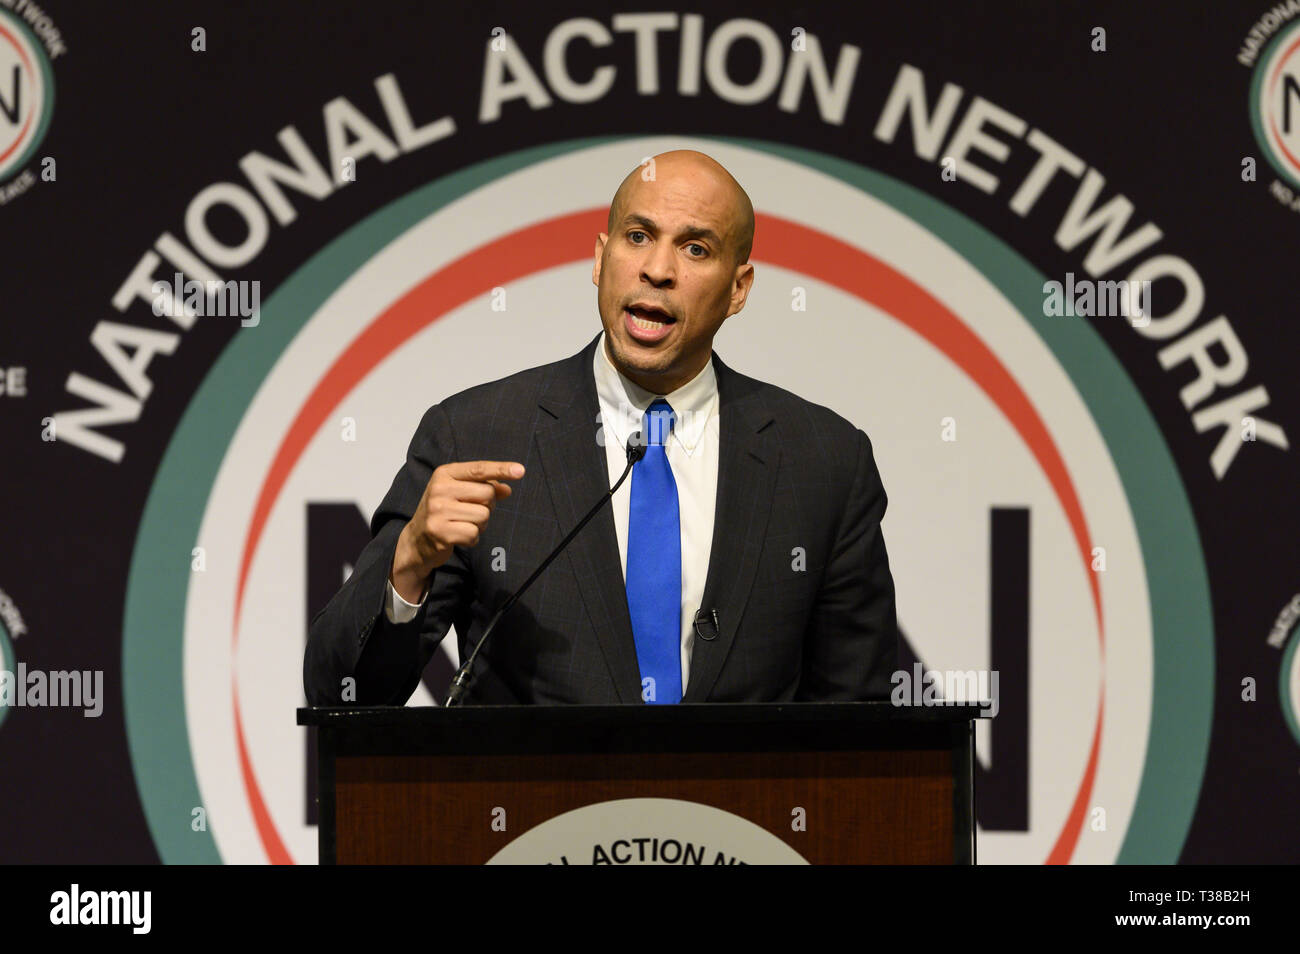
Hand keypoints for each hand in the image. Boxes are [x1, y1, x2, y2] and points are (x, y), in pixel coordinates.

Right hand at [390, 460, 524, 601]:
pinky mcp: (440, 532)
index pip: (479, 469)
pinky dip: (472, 538)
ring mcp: (438, 510)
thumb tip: (507, 489)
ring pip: (484, 515)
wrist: (416, 539)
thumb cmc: (443, 511)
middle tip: (471, 510)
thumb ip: (484, 487)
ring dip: (480, 524)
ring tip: (463, 524)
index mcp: (444, 474)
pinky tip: (459, 536)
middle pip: (487, 493)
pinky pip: (474, 534)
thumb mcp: (461, 493)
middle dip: (488, 505)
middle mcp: (439, 489)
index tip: (520, 470)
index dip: (501, 469)